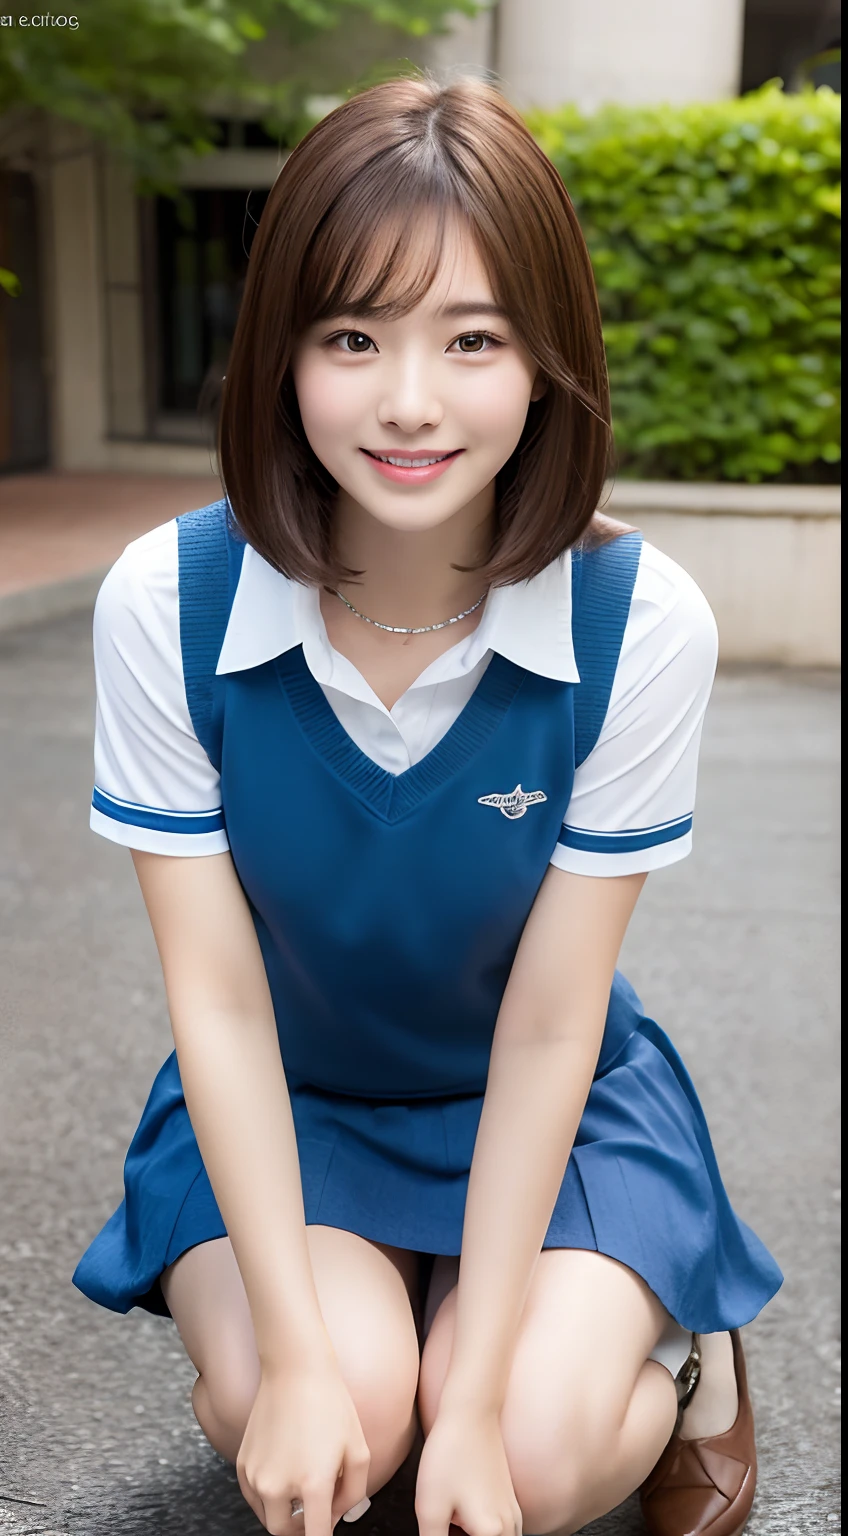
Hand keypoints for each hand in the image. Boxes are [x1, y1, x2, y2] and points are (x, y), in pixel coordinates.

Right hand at [236, 1359, 370, 1534]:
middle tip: (316, 1511)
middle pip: (285, 1532)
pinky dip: (268, 1497)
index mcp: (312, 1484)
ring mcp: (256, 1476)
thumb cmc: (331, 1407)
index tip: (327, 1531)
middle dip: (302, 1529)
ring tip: (301, 1487)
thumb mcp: (359, 1451)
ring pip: (268, 1517)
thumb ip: (353, 1494)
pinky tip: (284, 1475)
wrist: (295, 1371)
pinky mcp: (242, 1464)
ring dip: (284, 1513)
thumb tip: (336, 1517)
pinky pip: (254, 1497)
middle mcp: (278, 1485)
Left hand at [415, 1408, 521, 1535]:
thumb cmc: (451, 1455)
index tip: (439, 1532)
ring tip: (449, 1522)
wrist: (471, 1414)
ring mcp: (514, 1515)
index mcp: (493, 1534)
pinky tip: (458, 1518)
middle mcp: (511, 1528)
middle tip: (443, 1526)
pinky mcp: (511, 1504)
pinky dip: (479, 1533)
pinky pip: (499, 1533)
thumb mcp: (430, 1508)